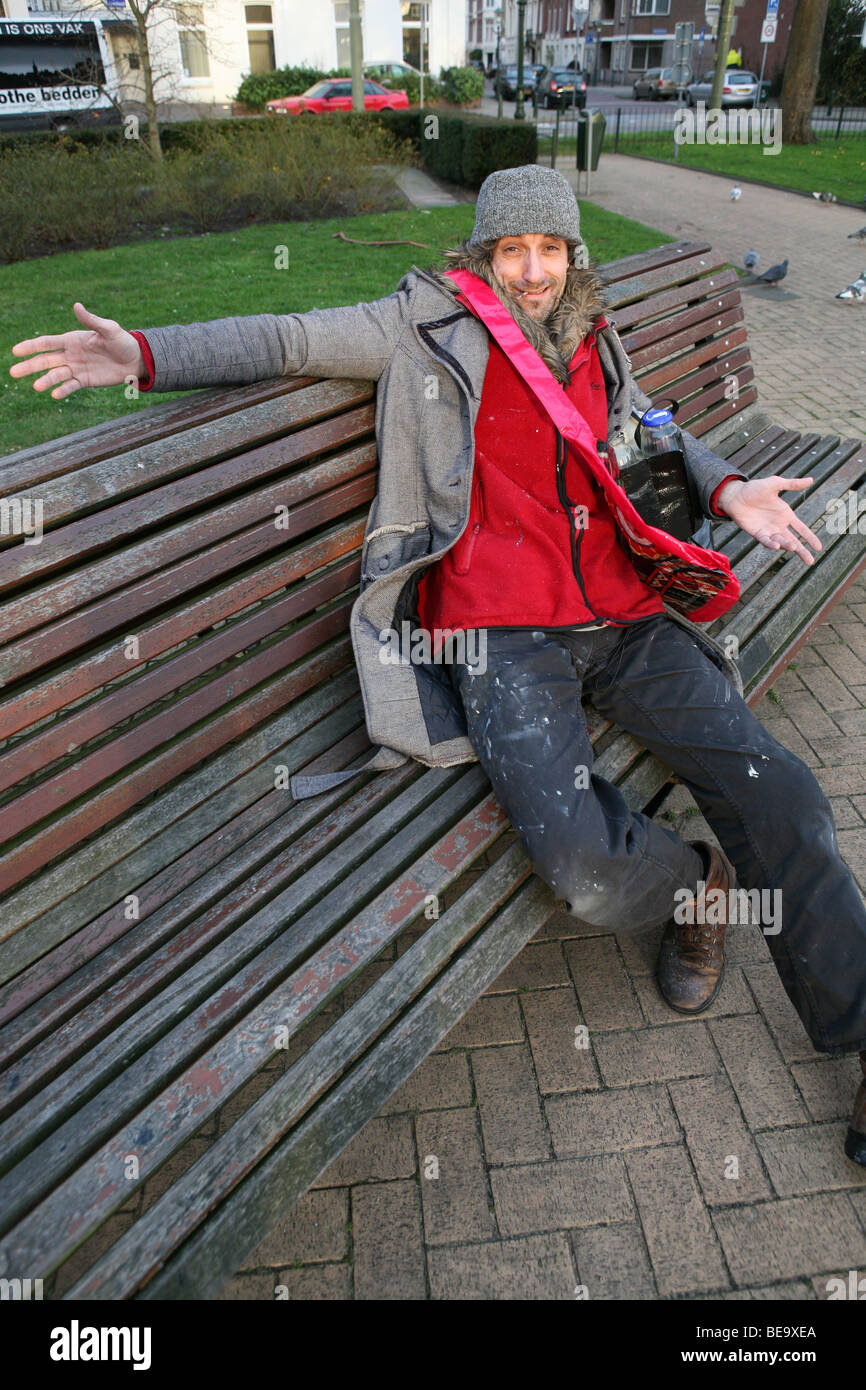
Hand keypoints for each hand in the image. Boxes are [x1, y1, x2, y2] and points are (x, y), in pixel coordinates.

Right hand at [9, 301, 143, 399]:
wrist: (135, 360)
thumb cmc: (122, 341)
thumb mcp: (108, 329)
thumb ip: (91, 320)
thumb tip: (76, 306)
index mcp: (72, 340)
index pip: (47, 343)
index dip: (31, 346)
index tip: (15, 351)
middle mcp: (70, 354)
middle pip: (46, 361)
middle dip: (30, 366)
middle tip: (13, 372)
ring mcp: (77, 368)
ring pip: (56, 375)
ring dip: (46, 380)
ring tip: (36, 387)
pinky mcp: (85, 381)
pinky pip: (71, 386)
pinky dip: (62, 390)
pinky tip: (54, 394)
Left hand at [717, 475, 821, 566]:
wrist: (736, 496)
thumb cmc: (755, 489)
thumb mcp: (775, 484)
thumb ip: (792, 484)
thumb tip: (811, 479)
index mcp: (786, 515)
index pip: (802, 529)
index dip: (810, 538)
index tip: (819, 547)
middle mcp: (779, 525)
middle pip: (794, 541)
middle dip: (802, 551)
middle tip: (810, 561)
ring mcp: (768, 531)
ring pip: (781, 542)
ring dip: (787, 545)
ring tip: (793, 547)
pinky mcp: (757, 533)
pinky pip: (765, 541)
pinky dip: (770, 544)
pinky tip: (775, 546)